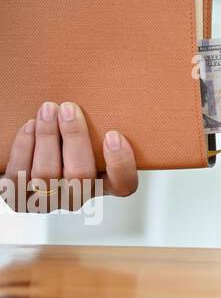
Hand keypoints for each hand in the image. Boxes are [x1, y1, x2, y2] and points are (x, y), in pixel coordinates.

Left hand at [3, 102, 137, 212]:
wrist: (27, 163)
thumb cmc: (63, 147)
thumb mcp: (88, 140)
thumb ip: (97, 130)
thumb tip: (102, 96)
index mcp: (103, 185)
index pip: (123, 185)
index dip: (121, 163)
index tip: (113, 134)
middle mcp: (77, 197)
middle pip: (81, 175)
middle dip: (74, 138)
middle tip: (69, 109)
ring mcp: (47, 201)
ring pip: (47, 173)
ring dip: (47, 137)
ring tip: (47, 110)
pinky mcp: (19, 198)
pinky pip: (20, 173)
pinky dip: (24, 147)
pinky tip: (30, 126)